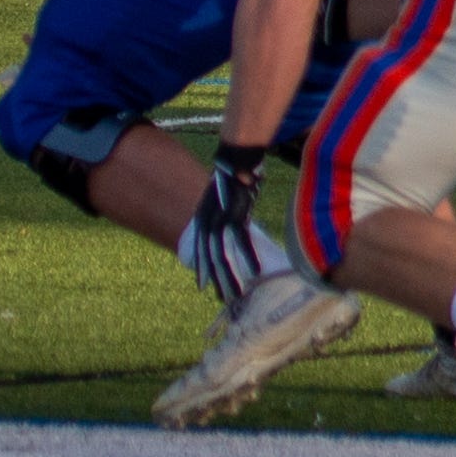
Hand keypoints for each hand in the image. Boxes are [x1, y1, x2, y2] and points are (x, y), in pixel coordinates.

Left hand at [186, 146, 282, 309]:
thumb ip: (229, 212)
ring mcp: (220, 221)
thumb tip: (237, 220)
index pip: (201, 251)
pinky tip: (253, 272)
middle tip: (222, 299)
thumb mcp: (226, 197)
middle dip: (217, 280)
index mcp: (204, 219)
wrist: (235, 157)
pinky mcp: (235, 217)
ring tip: (236, 295)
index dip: (203, 269)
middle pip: (211, 258)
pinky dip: (248, 257)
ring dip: (231, 277)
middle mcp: (208, 223)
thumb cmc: (234, 174)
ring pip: (223, 256)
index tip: (203, 286)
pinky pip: (242, 242)